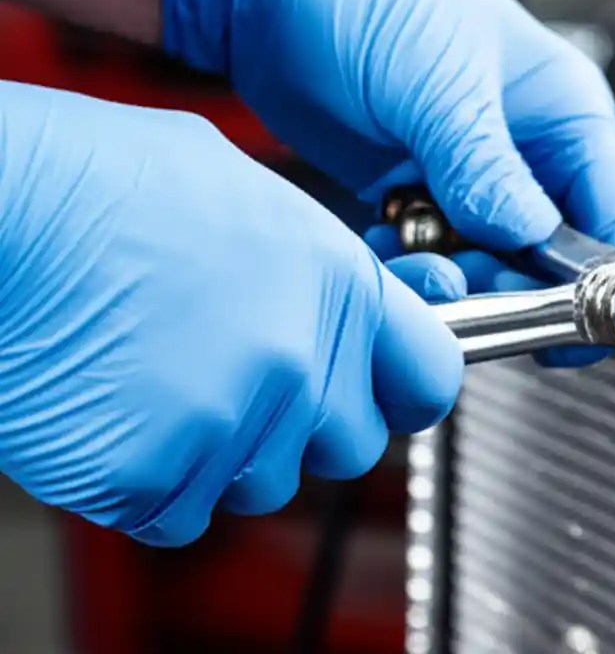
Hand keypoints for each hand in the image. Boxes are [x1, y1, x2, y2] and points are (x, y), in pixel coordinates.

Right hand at [0, 81, 463, 545]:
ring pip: (263, 486)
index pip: (432, 377)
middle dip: (305, 427)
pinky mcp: (152, 476)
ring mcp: (230, 424)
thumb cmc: (100, 184)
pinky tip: (114, 414)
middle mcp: (298, 361)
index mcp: (335, 286)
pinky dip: (148, 484)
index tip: (385, 393)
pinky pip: (178, 513)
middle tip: (236, 380)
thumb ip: (319, 270)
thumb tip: (358, 309)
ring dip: (222, 455)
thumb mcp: (248, 194)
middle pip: (350, 446)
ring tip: (155, 379)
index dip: (404, 390)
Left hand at [163, 0, 614, 253]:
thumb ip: (483, 166)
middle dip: (512, 288)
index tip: (572, 318)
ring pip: (490, 271)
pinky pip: (433, 261)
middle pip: (554, 263)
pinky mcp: (418, 196)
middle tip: (466, 285)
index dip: (610, 279)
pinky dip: (410, 271)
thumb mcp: (437, 80)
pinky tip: (383, 246)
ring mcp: (472, 180)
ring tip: (412, 258)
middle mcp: (529, 157)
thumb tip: (526, 237)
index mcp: (566, 118)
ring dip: (454, 282)